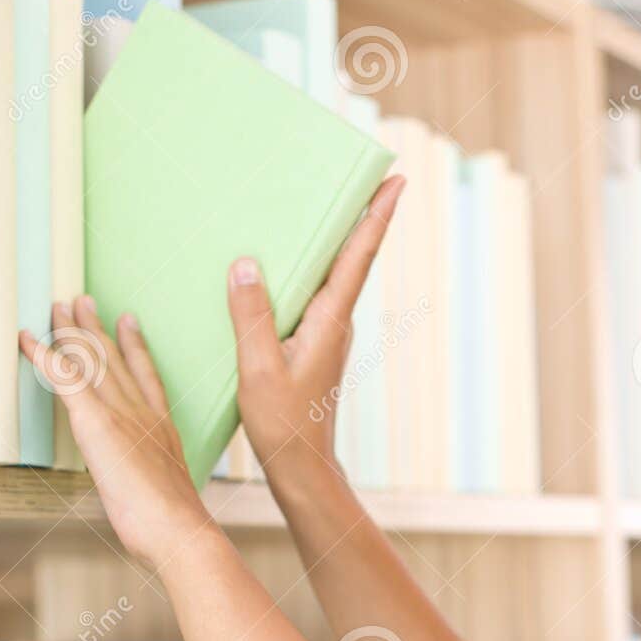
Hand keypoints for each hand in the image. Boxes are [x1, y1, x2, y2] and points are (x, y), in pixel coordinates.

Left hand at [19, 296, 218, 571]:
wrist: (176, 526)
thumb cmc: (174, 523)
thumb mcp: (169, 493)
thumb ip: (155, 479)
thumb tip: (154, 498)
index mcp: (162, 425)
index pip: (147, 376)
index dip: (136, 346)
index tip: (129, 322)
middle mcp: (141, 411)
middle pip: (114, 358)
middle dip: (96, 327)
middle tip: (82, 300)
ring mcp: (119, 413)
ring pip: (91, 359)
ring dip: (71, 329)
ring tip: (58, 306)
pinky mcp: (96, 422)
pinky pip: (65, 378)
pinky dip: (44, 355)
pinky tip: (27, 338)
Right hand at [229, 175, 405, 484]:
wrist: (302, 466)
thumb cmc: (283, 423)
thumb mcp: (257, 368)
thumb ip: (251, 315)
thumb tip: (245, 264)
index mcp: (329, 321)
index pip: (357, 257)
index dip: (375, 218)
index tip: (395, 182)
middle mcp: (335, 322)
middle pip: (351, 258)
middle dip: (360, 216)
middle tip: (369, 175)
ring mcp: (327, 333)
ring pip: (332, 277)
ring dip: (335, 241)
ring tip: (328, 204)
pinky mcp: (313, 344)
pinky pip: (313, 296)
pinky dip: (308, 272)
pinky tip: (285, 266)